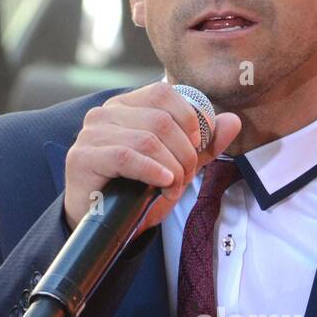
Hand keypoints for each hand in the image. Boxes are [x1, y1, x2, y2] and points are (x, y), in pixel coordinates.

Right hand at [63, 83, 241, 234]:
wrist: (104, 224)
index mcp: (127, 106)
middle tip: (186, 178)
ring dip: (171, 168)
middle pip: (161, 119)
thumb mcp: (176, 167)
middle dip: (184, 153)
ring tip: (172, 188)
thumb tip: (233, 121)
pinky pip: (127, 156)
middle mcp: (106, 113)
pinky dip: (152, 171)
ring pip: (148, 139)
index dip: (189, 118)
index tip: (197, 146)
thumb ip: (203, 145)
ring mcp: (91, 133)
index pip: (163, 92)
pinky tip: (163, 183)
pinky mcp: (83, 157)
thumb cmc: (135, 192)